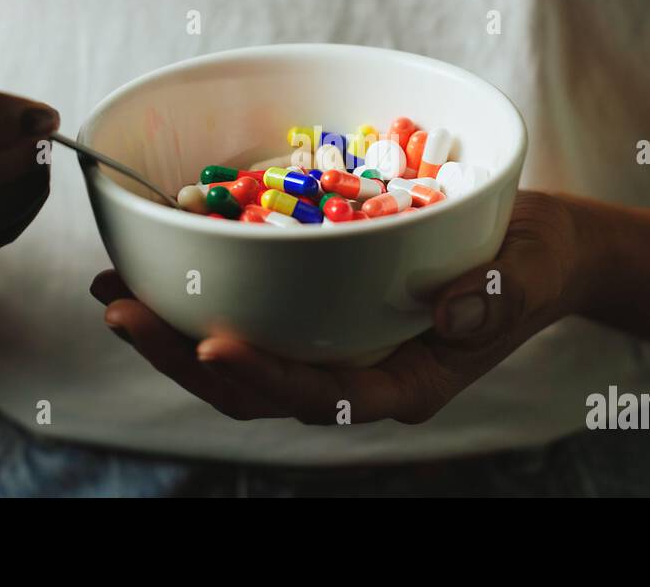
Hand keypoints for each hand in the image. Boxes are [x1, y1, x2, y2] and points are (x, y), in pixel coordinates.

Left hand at [93, 190, 584, 423]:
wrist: (532, 249)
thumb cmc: (536, 263)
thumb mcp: (528, 274)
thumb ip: (497, 296)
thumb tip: (451, 307)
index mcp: (404, 386)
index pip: (325, 398)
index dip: (266, 379)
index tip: (212, 345)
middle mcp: (356, 376)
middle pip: (258, 388)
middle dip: (182, 358)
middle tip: (120, 312)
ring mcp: (333, 347)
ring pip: (241, 361)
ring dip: (173, 335)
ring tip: (114, 294)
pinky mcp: (319, 311)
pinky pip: (254, 317)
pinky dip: (202, 298)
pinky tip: (157, 267)